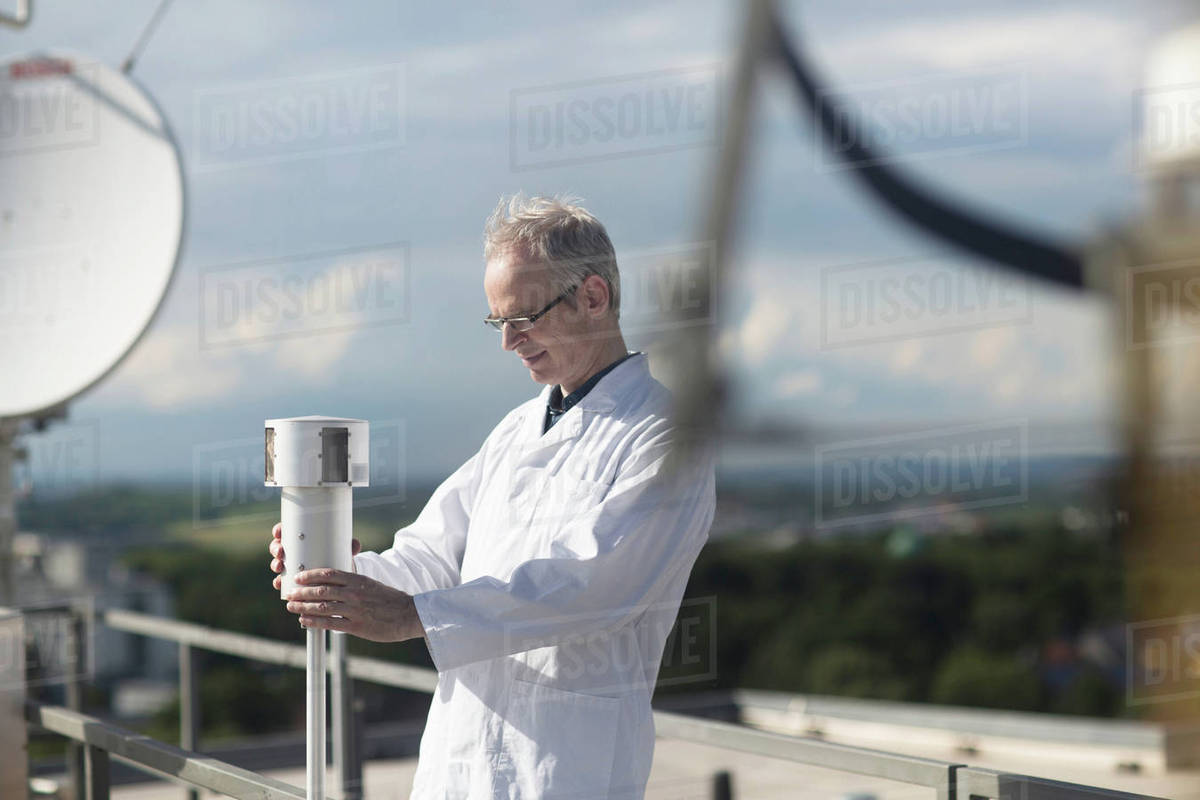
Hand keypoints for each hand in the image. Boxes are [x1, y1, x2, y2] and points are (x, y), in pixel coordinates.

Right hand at [269, 522, 360, 591]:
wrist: (338, 576)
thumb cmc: (337, 556)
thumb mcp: (342, 549)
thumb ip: (349, 546)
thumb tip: (355, 545)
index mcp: (301, 539)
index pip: (286, 530)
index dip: (279, 530)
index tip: (279, 532)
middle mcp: (293, 552)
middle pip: (278, 546)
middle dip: (276, 548)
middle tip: (281, 552)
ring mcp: (291, 566)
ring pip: (277, 563)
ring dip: (275, 564)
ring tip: (280, 567)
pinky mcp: (292, 580)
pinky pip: (281, 580)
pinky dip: (278, 581)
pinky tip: (279, 584)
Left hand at [285, 568, 424, 642]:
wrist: (409, 615)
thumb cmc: (390, 600)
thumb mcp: (372, 585)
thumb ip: (354, 583)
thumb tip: (335, 582)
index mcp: (358, 580)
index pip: (329, 574)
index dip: (311, 575)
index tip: (298, 577)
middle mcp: (354, 593)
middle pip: (322, 590)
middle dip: (302, 592)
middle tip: (289, 593)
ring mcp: (355, 610)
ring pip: (323, 607)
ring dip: (304, 606)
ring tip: (292, 606)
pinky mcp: (356, 626)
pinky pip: (330, 623)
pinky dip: (314, 622)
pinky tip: (304, 621)